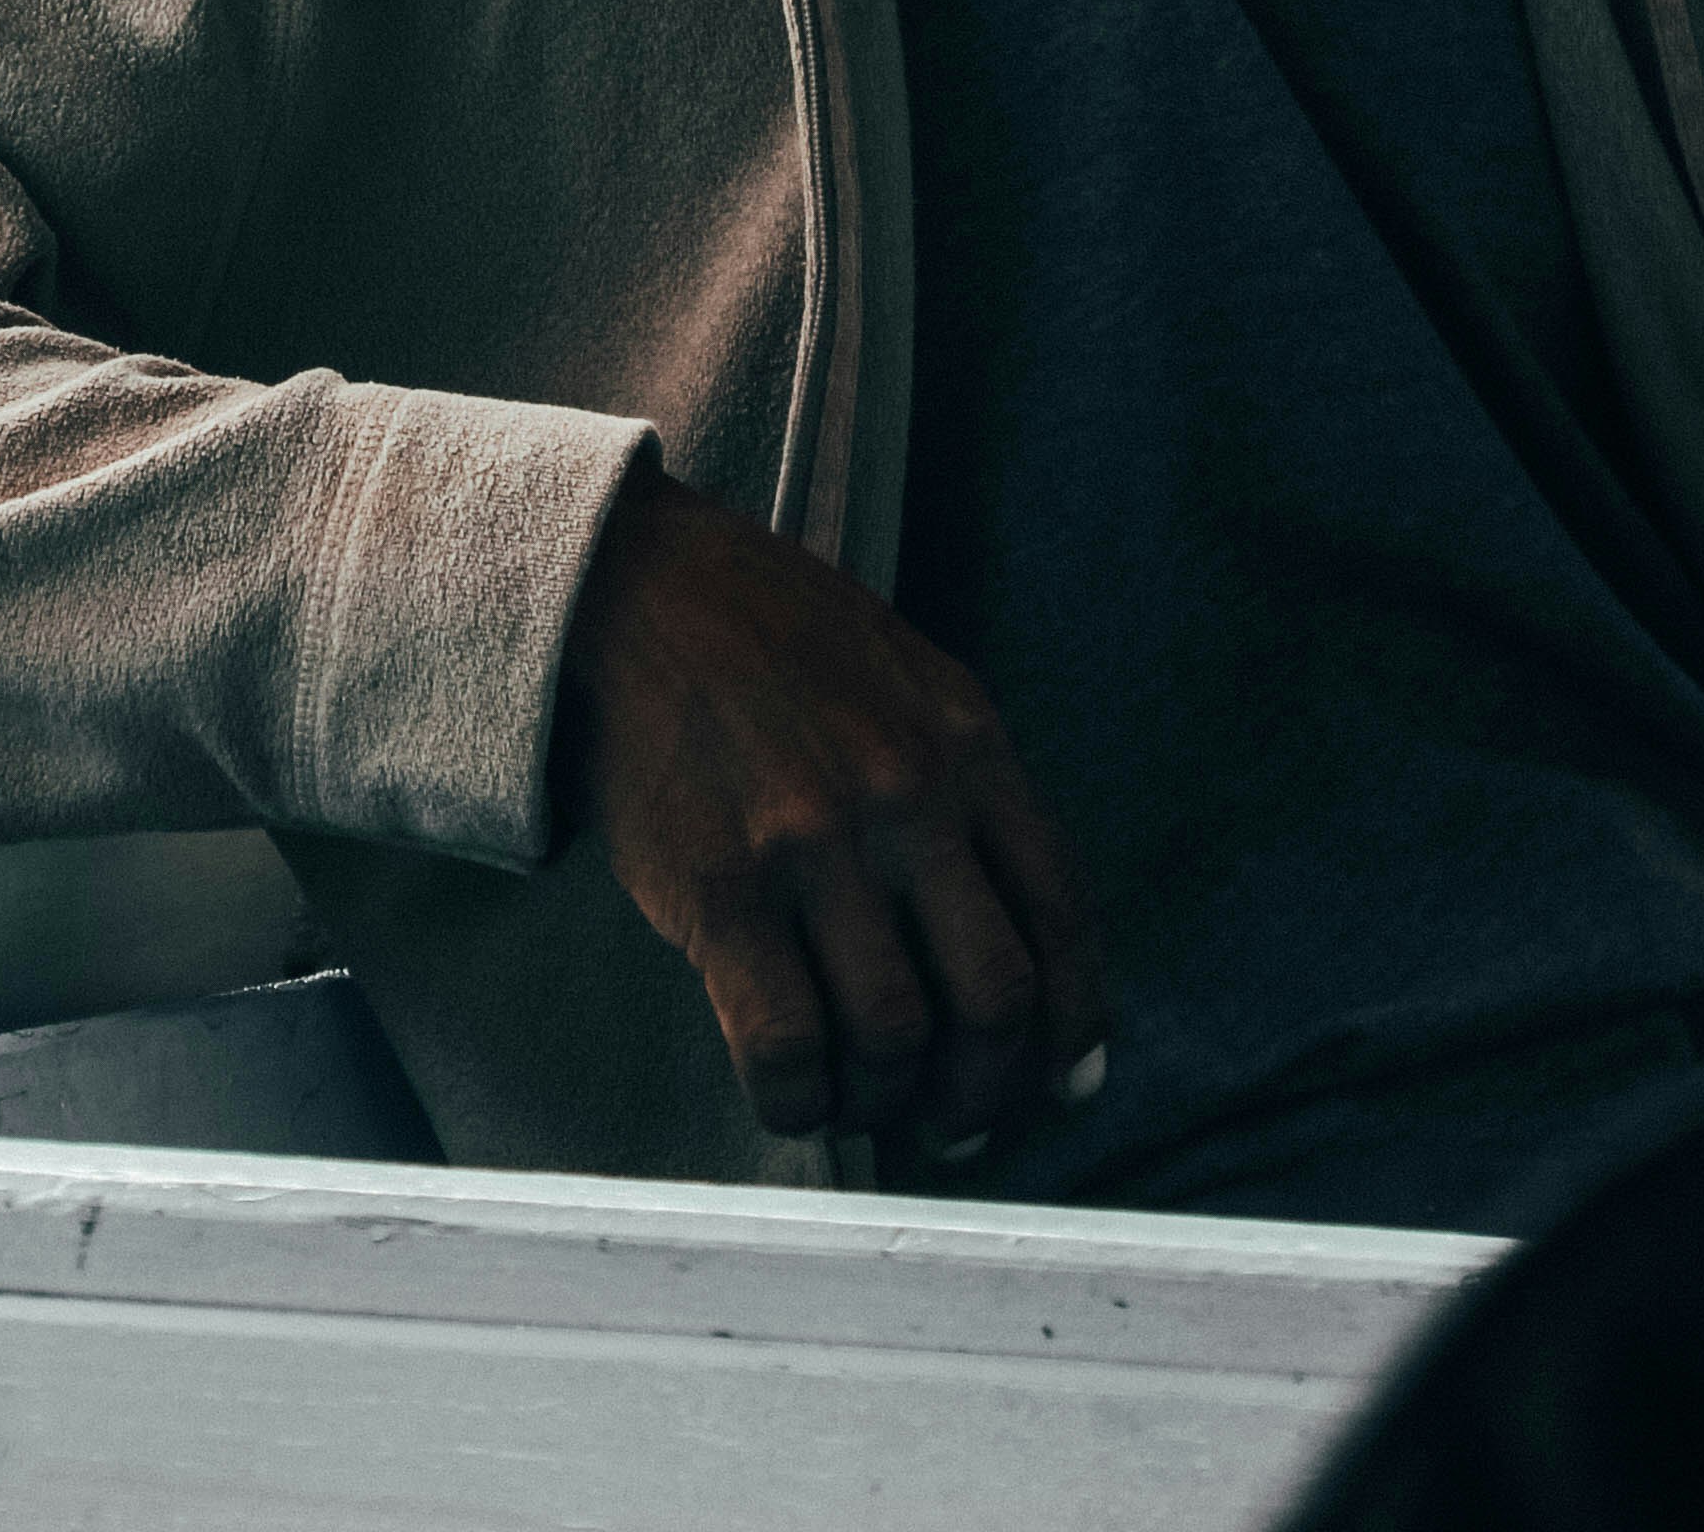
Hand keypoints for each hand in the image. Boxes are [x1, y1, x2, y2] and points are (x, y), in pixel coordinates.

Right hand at [557, 460, 1108, 1149]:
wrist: (633, 586)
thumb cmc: (774, 640)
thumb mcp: (910, 683)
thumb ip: (976, 803)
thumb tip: (1040, 973)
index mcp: (966, 743)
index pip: (1061, 919)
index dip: (1070, 1027)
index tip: (1054, 1082)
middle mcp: (905, 796)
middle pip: (994, 998)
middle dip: (985, 1090)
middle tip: (951, 1117)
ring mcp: (813, 844)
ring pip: (894, 1037)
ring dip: (886, 1103)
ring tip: (862, 1099)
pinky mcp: (721, 889)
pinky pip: (786, 1047)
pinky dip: (800, 1103)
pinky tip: (792, 1094)